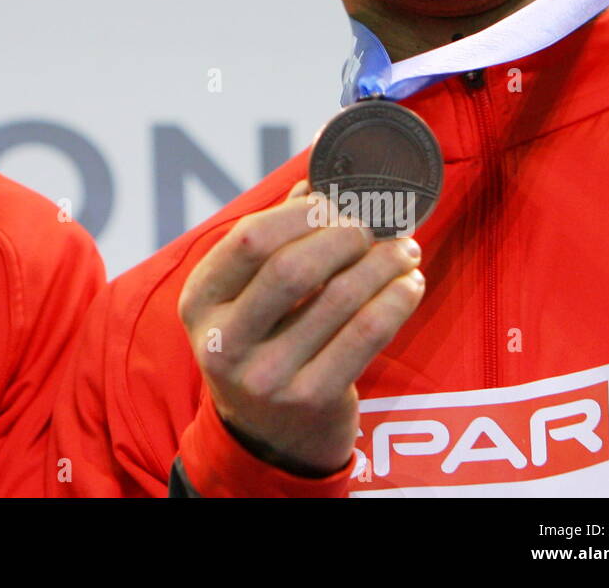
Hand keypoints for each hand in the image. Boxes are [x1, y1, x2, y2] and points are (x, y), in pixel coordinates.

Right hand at [178, 179, 424, 476]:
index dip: (301, 212)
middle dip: (344, 234)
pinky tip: (408, 284)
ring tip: (404, 247)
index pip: (248, 240)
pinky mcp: (311, 400)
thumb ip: (275, 235)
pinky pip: (365, 336)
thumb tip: (321, 172)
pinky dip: (395, 301)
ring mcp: (266, 376)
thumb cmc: (262, 340)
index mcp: (200, 301)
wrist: (268, 435)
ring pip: (336, 300)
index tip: (337, 200)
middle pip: (291, 267)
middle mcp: (223, 341)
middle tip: (376, 223)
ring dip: (380, 264)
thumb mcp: (246, 294)